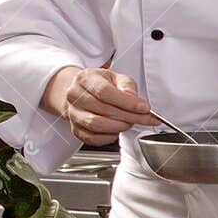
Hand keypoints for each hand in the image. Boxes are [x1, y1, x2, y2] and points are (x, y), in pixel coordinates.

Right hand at [40, 65, 156, 145]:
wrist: (84, 92)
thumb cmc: (102, 84)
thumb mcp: (118, 78)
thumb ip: (129, 88)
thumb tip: (138, 103)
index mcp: (85, 79)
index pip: (105, 92)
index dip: (127, 102)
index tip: (144, 108)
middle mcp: (75, 96)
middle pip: (103, 110)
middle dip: (129, 116)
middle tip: (144, 118)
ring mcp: (73, 113)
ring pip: (97, 125)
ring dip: (119, 127)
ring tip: (130, 123)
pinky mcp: (76, 129)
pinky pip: (93, 138)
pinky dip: (109, 137)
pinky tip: (118, 130)